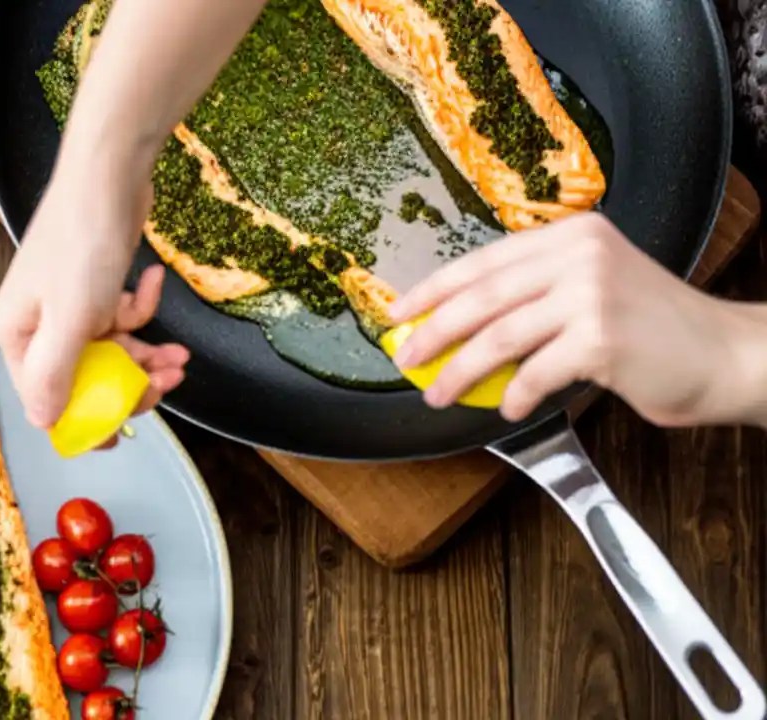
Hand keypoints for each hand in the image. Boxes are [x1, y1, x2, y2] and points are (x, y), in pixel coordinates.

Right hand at [0, 163, 189, 429]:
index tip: (125, 429)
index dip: (88, 418)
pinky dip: (142, 306)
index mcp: (18, 335)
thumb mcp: (72, 318)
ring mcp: (67, 304)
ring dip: (146, 354)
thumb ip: (56, 374)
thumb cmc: (82, 243)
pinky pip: (120, 315)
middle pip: (85, 377)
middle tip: (167, 382)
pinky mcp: (94, 285)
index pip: (47, 398)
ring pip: (110, 350)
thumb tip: (44, 423)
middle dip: (128, 384)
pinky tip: (154, 281)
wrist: (109, 173)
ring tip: (179, 354)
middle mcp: (36, 324)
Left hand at [388, 212, 766, 427]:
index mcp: (570, 235)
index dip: (433, 288)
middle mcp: (579, 255)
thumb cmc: (653, 329)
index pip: (482, 260)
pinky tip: (508, 409)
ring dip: (460, 371)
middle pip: (481, 296)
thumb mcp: (592, 289)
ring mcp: (591, 293)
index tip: (397, 312)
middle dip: (433, 332)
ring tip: (439, 394)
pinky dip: (514, 395)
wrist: (725, 353)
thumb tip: (456, 326)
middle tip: (406, 358)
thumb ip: (535, 295)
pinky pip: (534, 372)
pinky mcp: (601, 338)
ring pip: (498, 336)